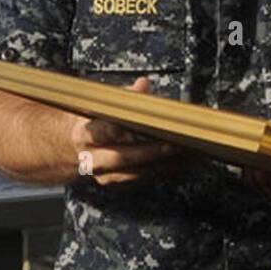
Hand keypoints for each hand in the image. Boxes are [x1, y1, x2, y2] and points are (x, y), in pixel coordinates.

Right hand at [69, 77, 187, 185]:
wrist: (79, 148)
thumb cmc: (97, 120)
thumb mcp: (104, 103)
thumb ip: (125, 95)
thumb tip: (142, 85)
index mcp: (84, 134)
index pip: (100, 132)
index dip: (119, 128)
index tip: (138, 121)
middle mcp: (92, 159)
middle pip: (123, 157)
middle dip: (152, 150)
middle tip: (177, 142)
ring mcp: (105, 175)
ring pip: (138, 172)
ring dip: (167, 163)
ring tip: (191, 151)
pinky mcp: (119, 184)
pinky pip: (147, 178)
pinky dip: (168, 169)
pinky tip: (187, 160)